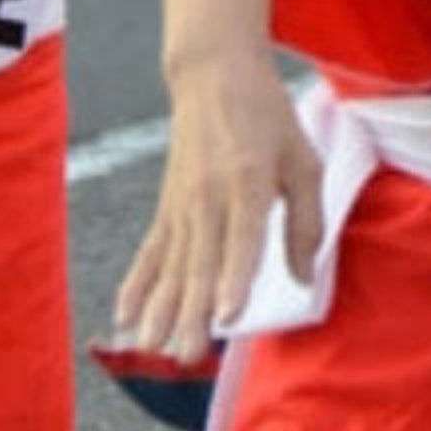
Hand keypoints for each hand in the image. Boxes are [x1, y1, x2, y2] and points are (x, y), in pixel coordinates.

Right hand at [114, 44, 322, 363]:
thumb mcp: (303, 158)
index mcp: (250, 182)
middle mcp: (211, 196)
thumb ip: (306, 220)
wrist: (215, 74)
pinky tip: (124, 316)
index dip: (236, 278)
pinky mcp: (166, 206)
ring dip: (162, 310)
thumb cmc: (268, 118)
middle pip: (202, 262)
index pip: (243, 238)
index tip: (228, 316)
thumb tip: (302, 278)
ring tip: (152, 347)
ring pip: (172, 266)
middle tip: (188, 356)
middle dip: (194, 313)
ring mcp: (182, 203)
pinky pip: (150, 252)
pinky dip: (136, 285)